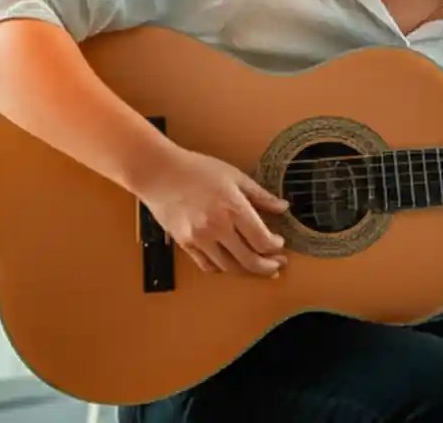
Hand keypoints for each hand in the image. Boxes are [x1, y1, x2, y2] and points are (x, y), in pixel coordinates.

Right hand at [136, 147, 290, 276]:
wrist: (159, 172)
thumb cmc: (197, 169)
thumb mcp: (235, 176)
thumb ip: (261, 195)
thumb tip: (283, 207)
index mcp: (233, 209)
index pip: (262, 240)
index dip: (275, 247)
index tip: (280, 244)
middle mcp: (217, 228)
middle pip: (249, 260)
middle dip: (267, 267)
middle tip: (277, 266)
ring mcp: (200, 238)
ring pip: (229, 268)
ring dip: (247, 272)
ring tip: (258, 268)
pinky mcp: (185, 244)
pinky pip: (207, 265)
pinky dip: (223, 268)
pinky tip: (231, 263)